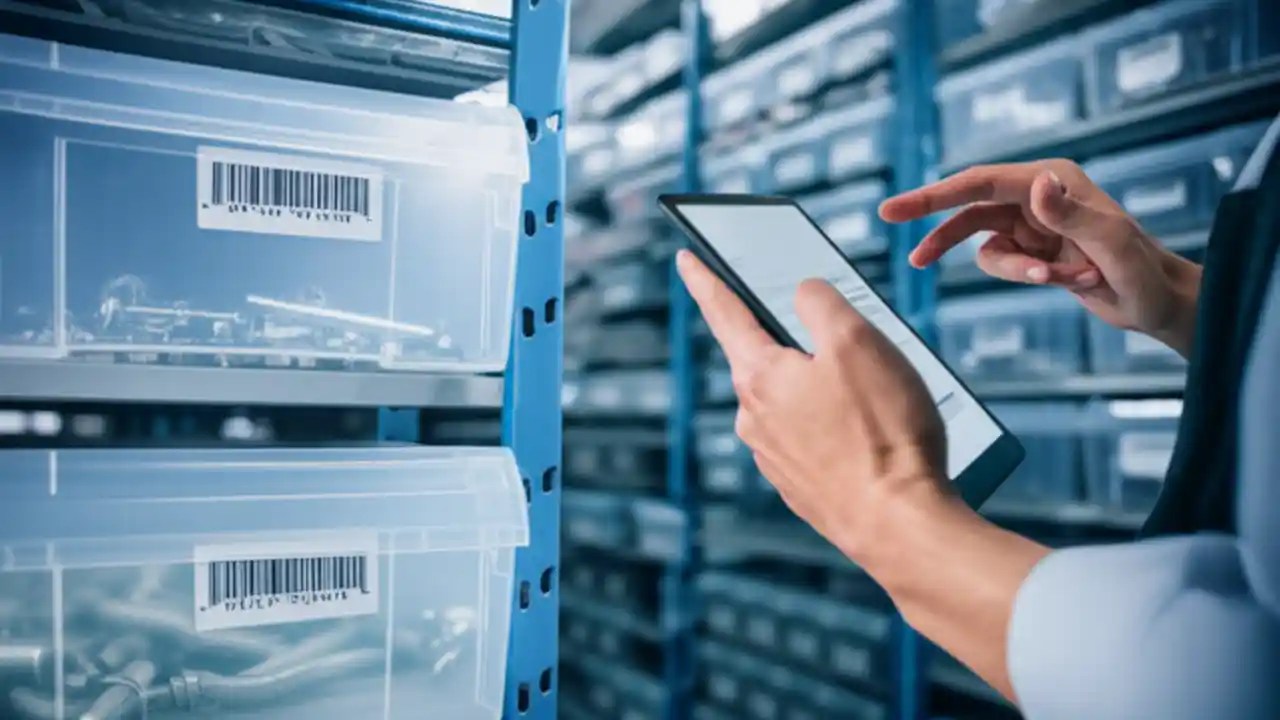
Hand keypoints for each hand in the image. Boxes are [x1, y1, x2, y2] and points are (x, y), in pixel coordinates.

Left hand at [676, 250, 951, 562]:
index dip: (707, 279)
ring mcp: (775, 457)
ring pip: (793, 399)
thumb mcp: (858, 342)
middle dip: (797, 341)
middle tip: (841, 336)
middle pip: (766, 357)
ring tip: (879, 395)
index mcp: (759, 376)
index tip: (687, 258)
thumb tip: (804, 294)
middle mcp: (754, 418)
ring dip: (826, 388)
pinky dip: (837, 425)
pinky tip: (873, 433)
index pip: (725, 312)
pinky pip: (813, 437)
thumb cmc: (882, 433)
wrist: (899, 525)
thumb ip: (821, 302)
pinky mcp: (801, 486)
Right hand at [880, 159, 1201, 355]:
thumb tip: (1036, 185)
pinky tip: (1068, 280)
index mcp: (1052, 180)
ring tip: (1057, 278)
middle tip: (896, 230)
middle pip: (968, 207)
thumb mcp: (1110, 243)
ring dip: (1014, 269)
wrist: (1158, 302)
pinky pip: (1003, 264)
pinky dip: (1027, 277)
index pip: (980, 183)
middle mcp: (1038, 194)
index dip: (934, 195)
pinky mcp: (1032, 249)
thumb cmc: (1142, 271)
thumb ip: (1071, 214)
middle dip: (937, 226)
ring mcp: (1032, 223)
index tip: (895, 208)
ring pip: (984, 244)